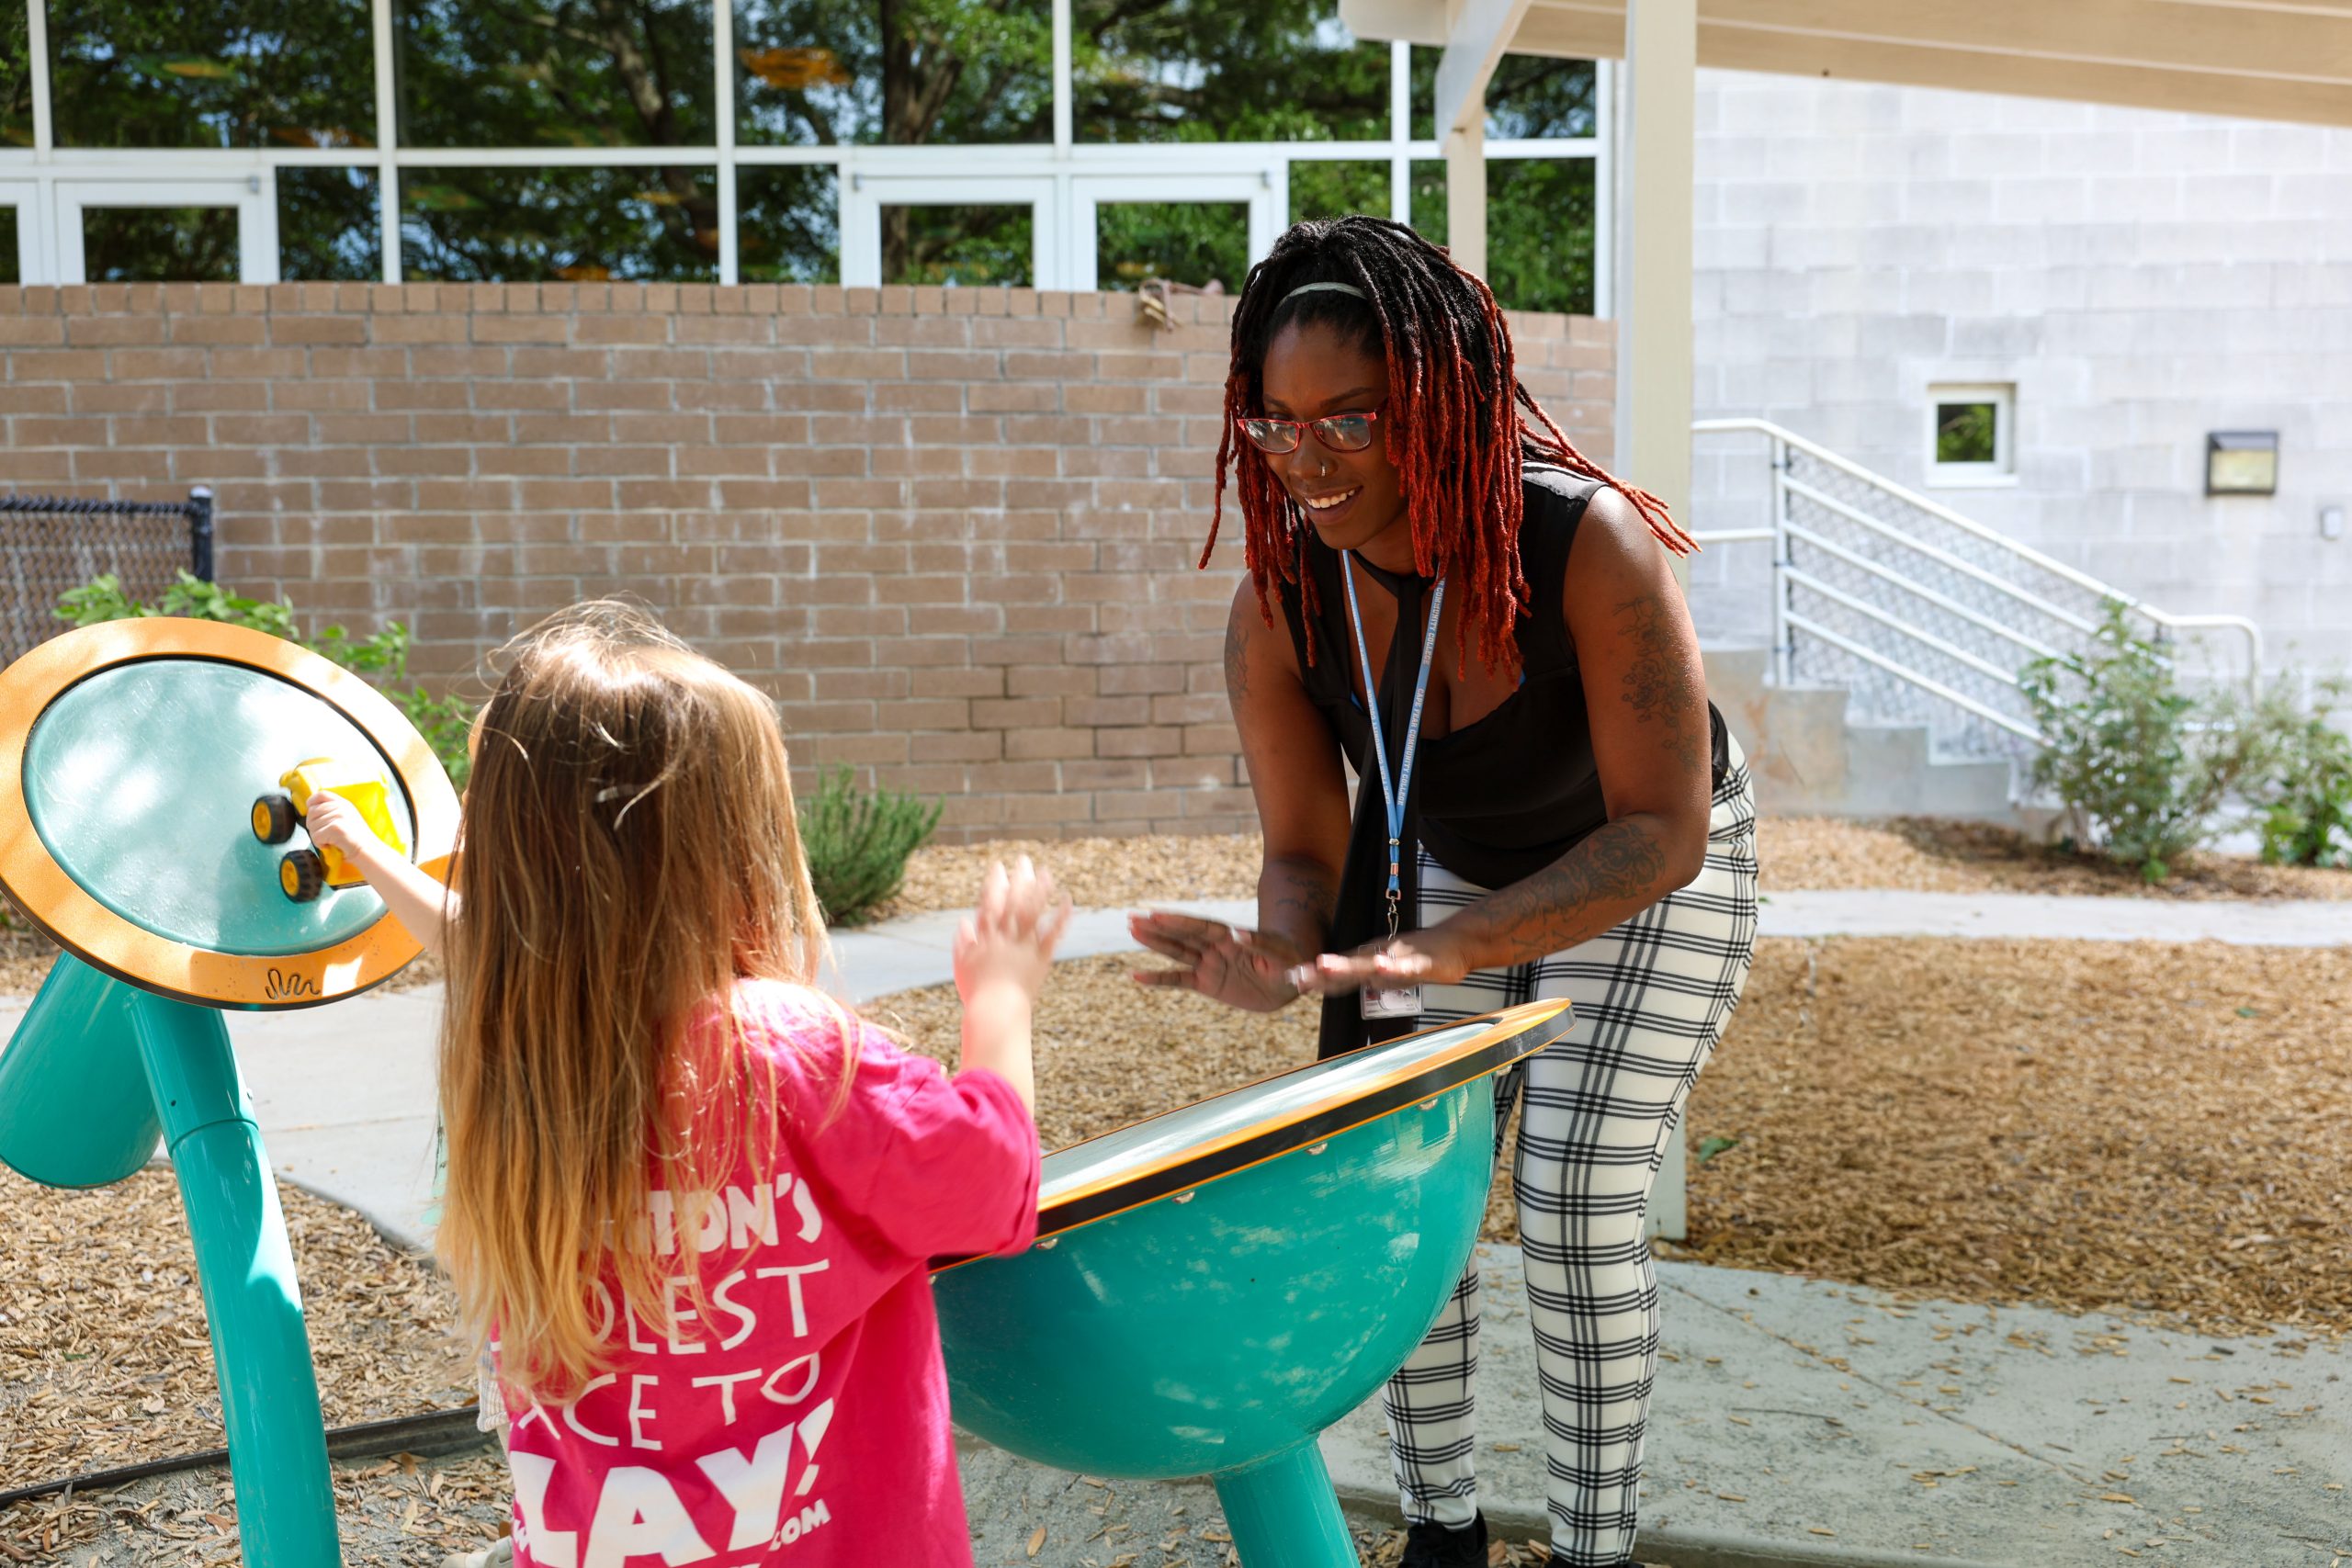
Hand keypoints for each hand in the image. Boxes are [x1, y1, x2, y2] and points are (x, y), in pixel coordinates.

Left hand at [302, 792, 381, 866]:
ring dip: (318, 837)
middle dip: (313, 826)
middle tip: (325, 834)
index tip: (311, 813)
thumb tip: (311, 811)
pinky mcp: (335, 828)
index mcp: (343, 803)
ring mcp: (338, 816)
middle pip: (312, 812)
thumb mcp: (347, 816)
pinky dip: (320, 844)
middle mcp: (341, 807)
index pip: (321, 794)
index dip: (311, 802)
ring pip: (312, 826)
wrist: (367, 850)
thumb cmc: (356, 838)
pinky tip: (331, 845)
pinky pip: (315, 836)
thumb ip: (332, 810)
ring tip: (331, 840)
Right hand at [953, 857, 1072, 1009]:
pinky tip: (1067, 900)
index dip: (994, 882)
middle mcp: (1004, 937)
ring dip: (1040, 890)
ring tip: (1046, 872)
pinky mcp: (1041, 958)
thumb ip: (962, 943)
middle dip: (1018, 878)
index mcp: (985, 937)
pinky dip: (1060, 916)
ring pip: (1032, 912)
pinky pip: (1052, 934)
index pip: (988, 902)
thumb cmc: (977, 992)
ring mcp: (1024, 946)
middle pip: (1012, 901)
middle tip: (1024, 860)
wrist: (996, 1012)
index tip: (998, 866)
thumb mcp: (962, 967)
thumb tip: (963, 922)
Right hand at [1127, 912, 1302, 1012]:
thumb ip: (1263, 946)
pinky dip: (1159, 979)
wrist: (1293, 978)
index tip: (1158, 914)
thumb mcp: (1284, 954)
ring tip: (1131, 930)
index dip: (1180, 922)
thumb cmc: (1293, 961)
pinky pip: (1179, 980)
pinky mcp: (1208, 983)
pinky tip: (1137, 975)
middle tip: (1133, 917)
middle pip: (1183, 936)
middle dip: (1159, 928)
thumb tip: (1240, 935)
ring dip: (1155, 942)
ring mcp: (1210, 964)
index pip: (1203, 928)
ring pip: (1177, 952)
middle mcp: (1217, 948)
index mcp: (1234, 937)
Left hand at [1287, 928, 1475, 995]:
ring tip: (1325, 966)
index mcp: (1368, 963)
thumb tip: (1334, 985)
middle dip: (1319, 973)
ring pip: (1369, 965)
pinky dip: (1391, 968)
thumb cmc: (1417, 958)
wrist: (1455, 943)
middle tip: (1296, 975)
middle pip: (1345, 969)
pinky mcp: (1420, 963)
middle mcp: (1378, 958)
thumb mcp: (1385, 971)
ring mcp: (1398, 959)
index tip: (1290, 979)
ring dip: (1346, 967)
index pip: (1337, 973)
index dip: (1314, 977)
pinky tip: (1379, 967)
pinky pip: (1404, 967)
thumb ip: (1363, 978)